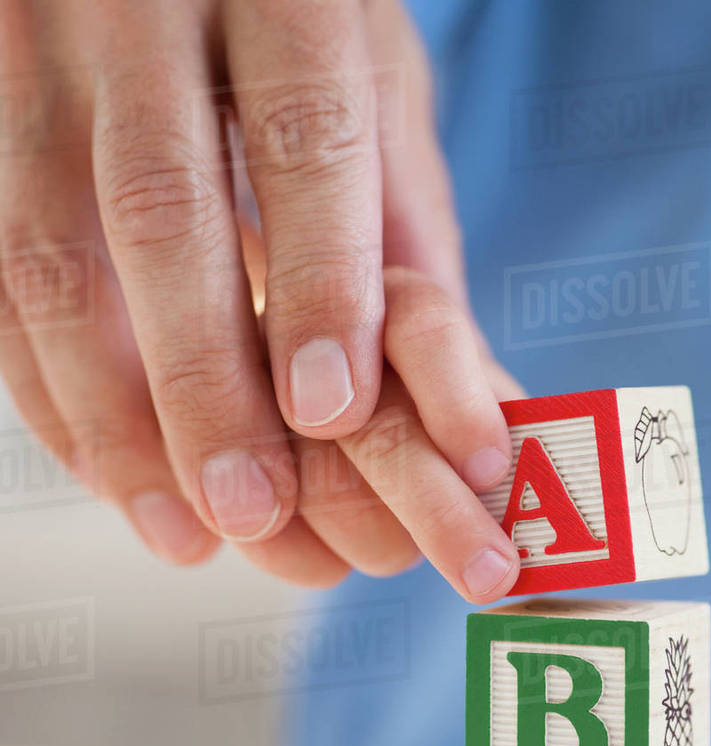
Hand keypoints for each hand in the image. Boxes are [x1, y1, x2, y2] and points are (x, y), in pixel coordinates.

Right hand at [0, 0, 517, 600]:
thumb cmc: (302, 30)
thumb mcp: (378, 97)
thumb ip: (405, 235)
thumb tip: (470, 412)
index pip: (301, 138)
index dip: (316, 283)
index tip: (330, 413)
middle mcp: (143, 12)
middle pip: (161, 213)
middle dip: (205, 383)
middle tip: (255, 513)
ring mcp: (43, 66)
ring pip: (52, 258)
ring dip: (115, 420)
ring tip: (186, 532)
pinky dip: (54, 398)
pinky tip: (115, 479)